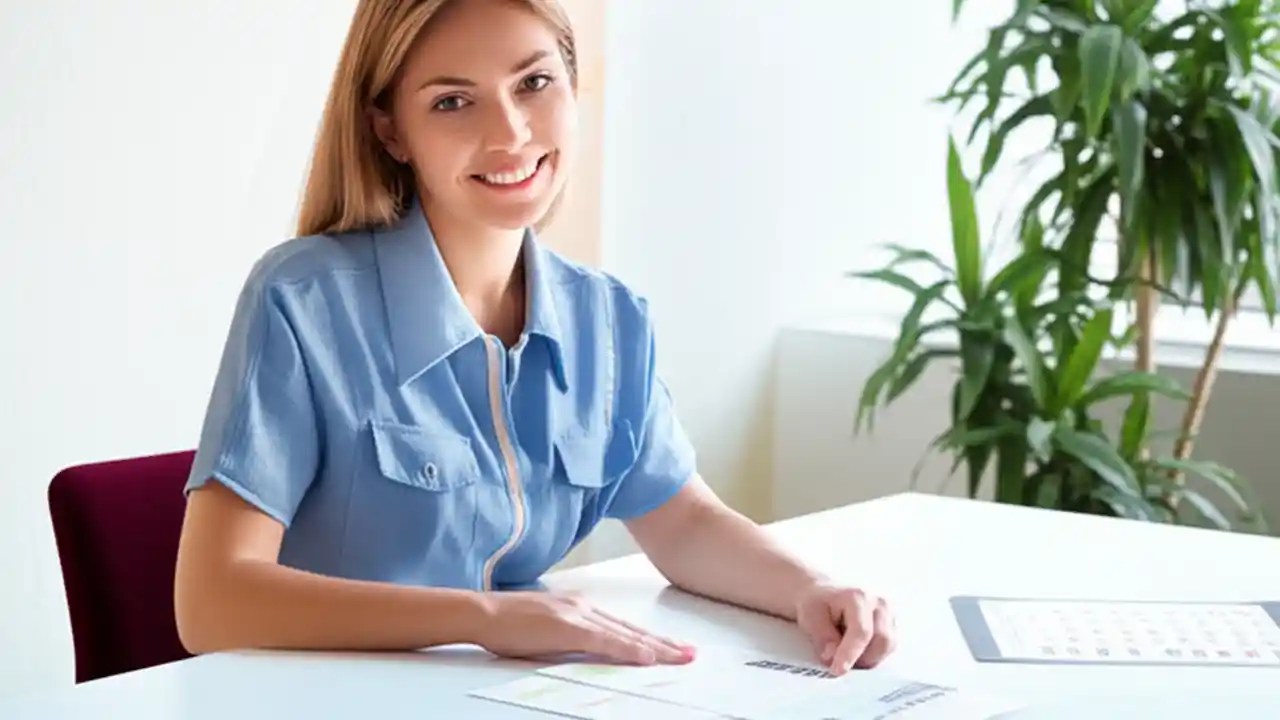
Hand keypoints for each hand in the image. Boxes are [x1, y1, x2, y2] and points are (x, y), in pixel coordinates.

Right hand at [473, 591, 696, 665]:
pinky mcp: (568, 627)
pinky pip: (606, 641)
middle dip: (663, 643)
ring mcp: (578, 615)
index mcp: (578, 608)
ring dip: (656, 648)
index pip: (621, 626)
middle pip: (632, 628)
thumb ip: (567, 636)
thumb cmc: (506, 624)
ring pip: (626, 634)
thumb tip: (584, 648)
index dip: (648, 638)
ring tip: (681, 657)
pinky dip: (629, 649)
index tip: (670, 647)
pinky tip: (647, 657)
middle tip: (691, 654)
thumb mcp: (544, 629)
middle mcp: (583, 607)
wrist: (482, 612)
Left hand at [794, 583, 895, 675]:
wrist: (823, 593)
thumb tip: (832, 657)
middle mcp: (880, 604)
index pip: (861, 632)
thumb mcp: (809, 616)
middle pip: (882, 641)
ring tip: (845, 653)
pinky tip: (855, 651)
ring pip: (888, 647)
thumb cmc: (817, 602)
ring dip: (867, 658)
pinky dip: (871, 655)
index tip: (838, 670)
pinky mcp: (891, 625)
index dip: (850, 654)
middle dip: (861, 659)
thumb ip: (823, 637)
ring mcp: (889, 614)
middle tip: (838, 663)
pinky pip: (888, 649)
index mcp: (859, 597)